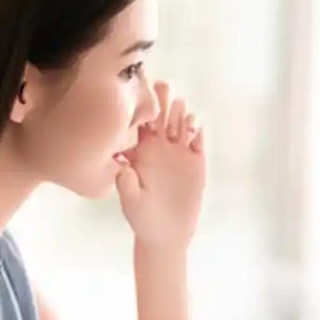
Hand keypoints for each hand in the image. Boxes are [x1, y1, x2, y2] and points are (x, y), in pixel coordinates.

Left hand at [116, 81, 206, 249]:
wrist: (166, 232)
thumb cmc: (141, 217)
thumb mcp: (130, 201)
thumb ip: (125, 183)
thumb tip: (122, 164)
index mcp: (139, 151)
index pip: (138, 122)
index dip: (139, 107)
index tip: (139, 96)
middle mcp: (158, 146)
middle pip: (160, 114)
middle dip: (161, 98)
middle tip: (161, 86)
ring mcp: (178, 151)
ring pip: (179, 120)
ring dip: (179, 111)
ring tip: (178, 111)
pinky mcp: (196, 159)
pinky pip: (197, 137)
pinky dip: (196, 128)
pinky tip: (192, 129)